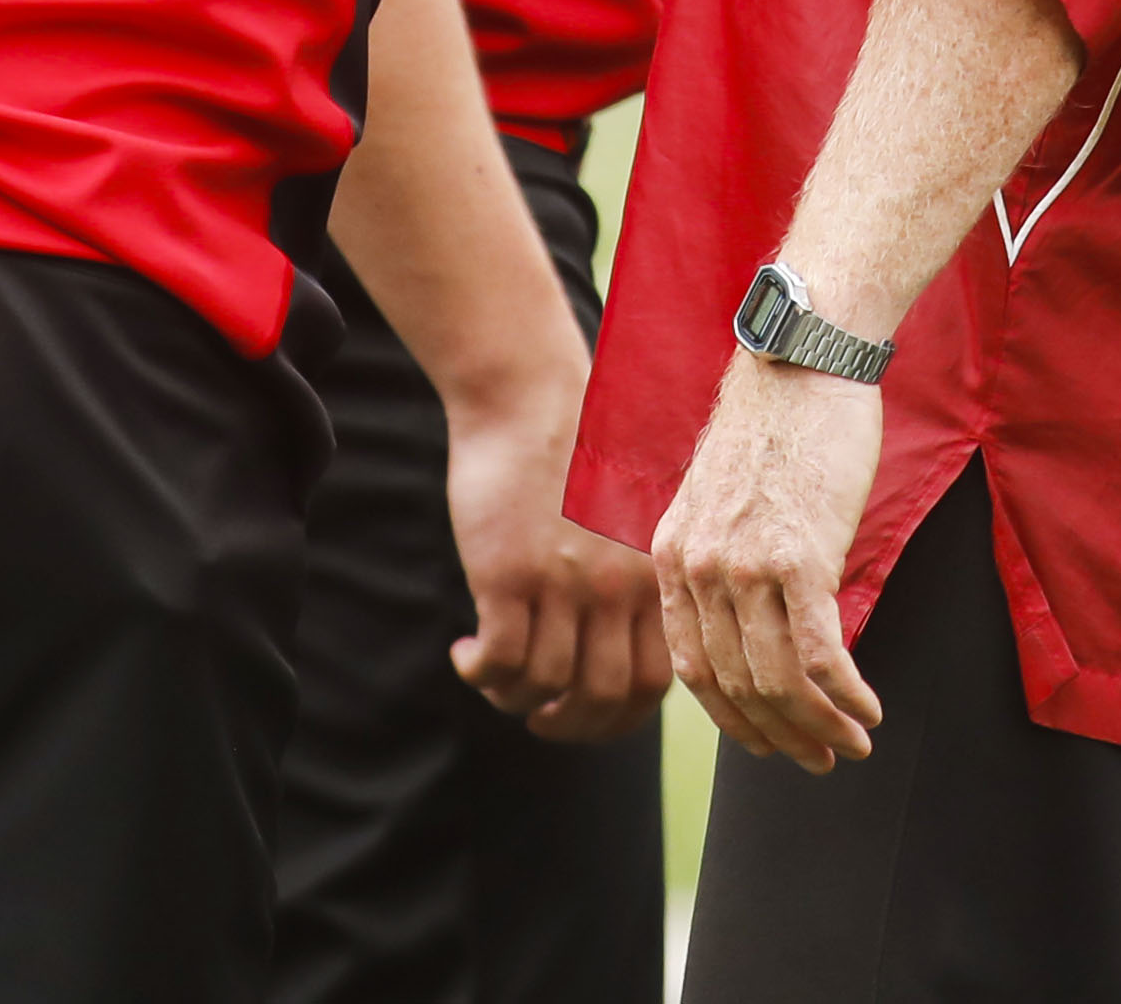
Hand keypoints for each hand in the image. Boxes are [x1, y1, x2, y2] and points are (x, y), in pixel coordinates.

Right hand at [441, 386, 671, 744]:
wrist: (530, 396)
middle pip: (603, 698)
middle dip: (570, 724)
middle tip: (541, 717)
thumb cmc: (577, 452)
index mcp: (652, 575)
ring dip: (514, 699)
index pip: (653, 683)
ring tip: (494, 680)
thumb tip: (615, 647)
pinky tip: (467, 654)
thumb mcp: (629, 518)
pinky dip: (481, 674)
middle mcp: (617, 587)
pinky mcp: (510, 575)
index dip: (618, 717)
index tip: (588, 716)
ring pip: (545, 686)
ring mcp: (564, 585)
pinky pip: (499, 661)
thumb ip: (631, 578)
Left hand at [649, 353, 887, 769]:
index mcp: (673, 556)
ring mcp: (745, 565)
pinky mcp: (798, 557)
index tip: (770, 742)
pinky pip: (817, 655)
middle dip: (781, 738)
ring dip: (821, 726)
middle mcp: (699, 567)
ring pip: (777, 681)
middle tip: (821, 761)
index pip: (692, 669)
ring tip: (854, 744)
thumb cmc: (781, 422)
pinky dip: (845, 694)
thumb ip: (728, 558)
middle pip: (735, 687)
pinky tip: (869, 708)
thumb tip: (758, 623)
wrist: (806, 358)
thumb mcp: (727, 496)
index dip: (734, 720)